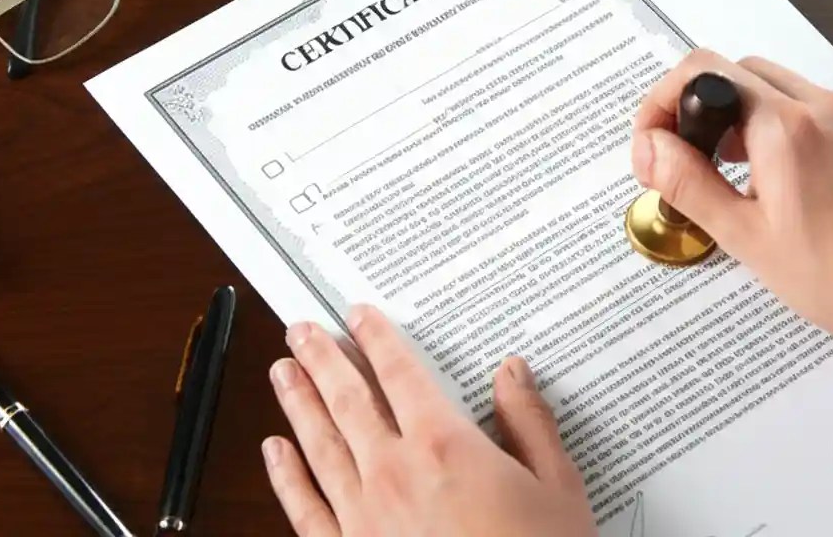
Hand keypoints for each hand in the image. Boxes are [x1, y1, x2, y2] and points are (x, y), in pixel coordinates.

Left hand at [261, 305, 596, 536]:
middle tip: (300, 330)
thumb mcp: (557, 489)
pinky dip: (286, 476)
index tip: (357, 315)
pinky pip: (305, 509)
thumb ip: (530, 424)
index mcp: (445, 446)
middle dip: (321, 359)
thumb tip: (513, 372)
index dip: (375, 338)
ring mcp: (364, 516)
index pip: (400, 373)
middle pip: (347, 399)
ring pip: (319, 444)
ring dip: (298, 403)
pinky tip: (274, 451)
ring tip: (282, 372)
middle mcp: (394, 472)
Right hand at [631, 49, 832, 370]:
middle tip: (695, 161)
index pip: (703, 70)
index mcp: (786, 129)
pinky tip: (796, 184)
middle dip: (707, 108)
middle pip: (742, 71)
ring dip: (751, 120)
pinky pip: (826, 111)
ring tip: (746, 179)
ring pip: (785, 89)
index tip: (659, 141)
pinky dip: (796, 132)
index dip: (666, 100)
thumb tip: (649, 148)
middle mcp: (827, 108)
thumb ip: (687, 182)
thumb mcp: (745, 236)